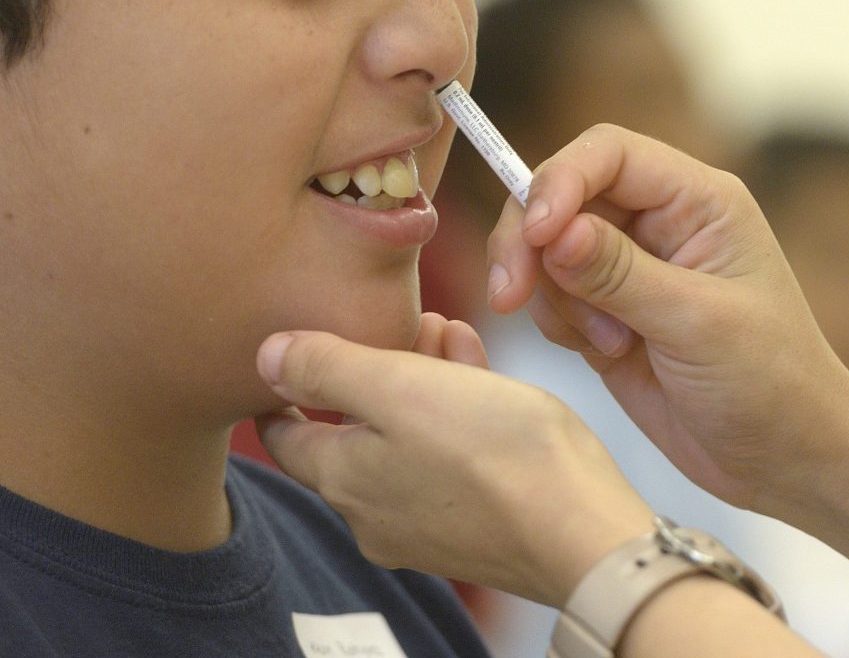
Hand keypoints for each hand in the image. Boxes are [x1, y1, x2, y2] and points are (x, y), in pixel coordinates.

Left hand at [254, 312, 653, 606]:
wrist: (583, 527)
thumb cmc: (494, 452)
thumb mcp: (399, 386)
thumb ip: (326, 367)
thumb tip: (265, 356)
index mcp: (343, 480)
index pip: (285, 435)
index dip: (284, 389)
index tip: (292, 352)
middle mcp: (374, 514)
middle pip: (353, 431)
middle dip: (373, 369)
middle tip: (400, 320)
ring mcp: (428, 526)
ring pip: (406, 438)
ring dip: (422, 380)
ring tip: (449, 330)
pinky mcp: (477, 526)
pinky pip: (449, 459)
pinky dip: (457, 410)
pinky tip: (480, 368)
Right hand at [486, 125, 848, 515]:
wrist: (788, 460)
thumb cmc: (772, 382)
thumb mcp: (698, 324)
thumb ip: (620, 274)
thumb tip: (554, 231)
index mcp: (700, 201)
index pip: (609, 154)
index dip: (559, 181)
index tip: (536, 235)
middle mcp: (663, 223)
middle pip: (563, 196)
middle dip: (532, 242)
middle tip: (511, 296)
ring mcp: (632, 270)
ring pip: (548, 251)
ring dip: (558, 297)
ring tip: (614, 345)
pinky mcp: (608, 315)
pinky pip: (552, 299)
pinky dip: (559, 324)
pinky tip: (610, 356)